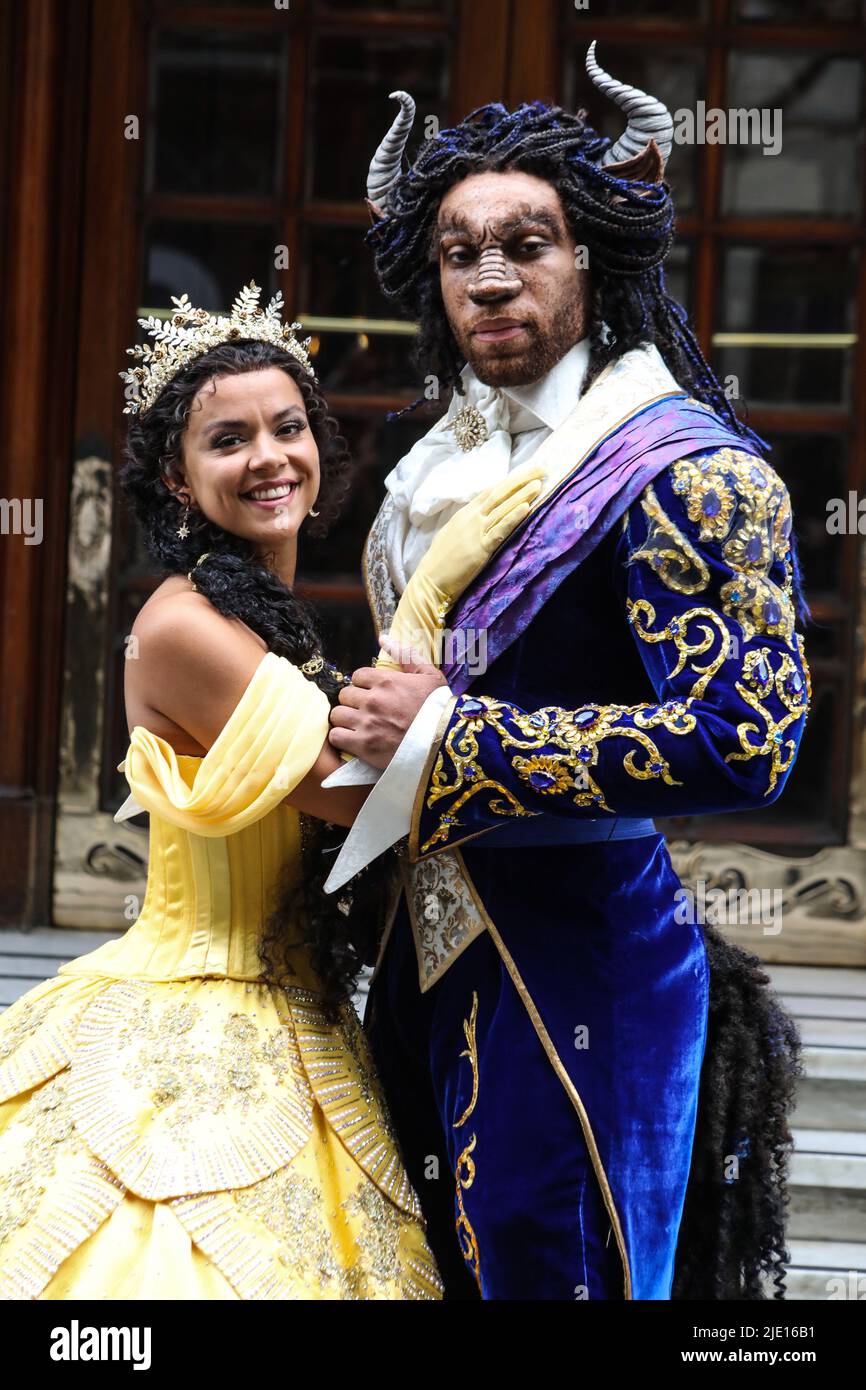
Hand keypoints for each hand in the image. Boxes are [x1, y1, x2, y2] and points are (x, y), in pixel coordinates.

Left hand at [328, 635, 448, 768]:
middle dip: (353, 701)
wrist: (445, 742)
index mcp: (386, 681)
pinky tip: (352, 739)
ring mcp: (366, 723)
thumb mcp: (429, 675)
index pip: (357, 676)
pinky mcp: (363, 746)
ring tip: (357, 725)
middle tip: (365, 710)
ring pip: (337, 715)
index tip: (371, 693)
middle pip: (345, 695)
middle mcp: (372, 700)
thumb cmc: (439, 708)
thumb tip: (383, 638)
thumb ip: (406, 655)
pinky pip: (336, 736)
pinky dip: (341, 738)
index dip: (363, 685)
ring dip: (345, 719)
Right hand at [378, 460, 545, 670]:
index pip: (491, 492)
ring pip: (502, 508)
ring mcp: (476, 532)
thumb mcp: (453, 535)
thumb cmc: (440, 562)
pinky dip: (514, 517)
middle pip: (500, 493)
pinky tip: (527, 507)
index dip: (510, 481)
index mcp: (465, 514)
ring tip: (540, 483)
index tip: (528, 472)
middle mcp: (471, 518)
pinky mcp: (481, 548)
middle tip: (541, 468)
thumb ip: (468, 524)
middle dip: (522, 479)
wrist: (430, 582)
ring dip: (522, 494)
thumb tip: (482, 518)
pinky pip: (500, 529)